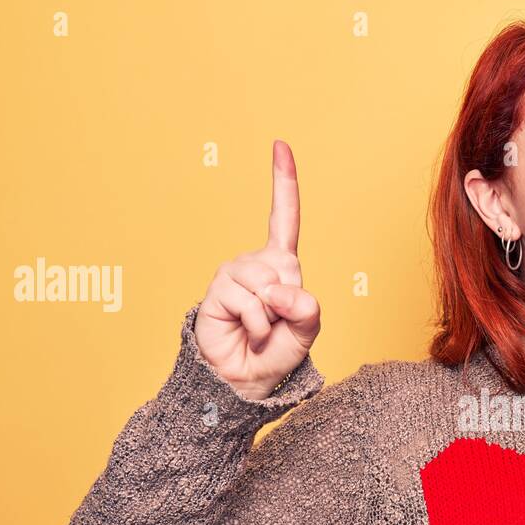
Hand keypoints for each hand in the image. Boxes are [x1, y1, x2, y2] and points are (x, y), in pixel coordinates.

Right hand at [194, 139, 321, 400]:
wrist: (247, 379)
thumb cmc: (277, 352)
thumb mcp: (306, 330)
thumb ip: (306, 308)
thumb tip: (279, 289)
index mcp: (281, 265)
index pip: (284, 218)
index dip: (283, 182)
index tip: (280, 144)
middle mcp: (256, 264)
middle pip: (284, 266)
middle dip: (289, 302)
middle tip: (277, 323)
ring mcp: (233, 274)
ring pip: (266, 284)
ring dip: (271, 315)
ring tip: (262, 329)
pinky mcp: (218, 290)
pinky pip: (249, 301)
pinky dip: (257, 323)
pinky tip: (248, 332)